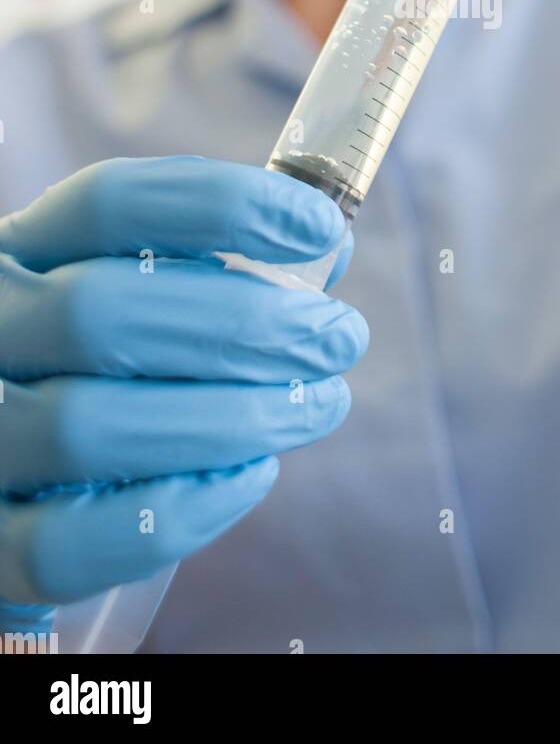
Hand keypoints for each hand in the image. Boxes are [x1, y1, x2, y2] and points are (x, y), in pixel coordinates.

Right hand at [0, 155, 365, 633]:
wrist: (15, 473)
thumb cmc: (96, 364)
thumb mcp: (136, 291)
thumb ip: (221, 265)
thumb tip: (325, 250)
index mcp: (22, 253)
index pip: (106, 203)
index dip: (218, 204)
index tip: (318, 225)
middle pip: (99, 312)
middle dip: (245, 324)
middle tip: (339, 337)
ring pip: (86, 427)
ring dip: (229, 417)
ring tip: (318, 405)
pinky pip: (68, 545)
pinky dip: (178, 512)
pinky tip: (252, 475)